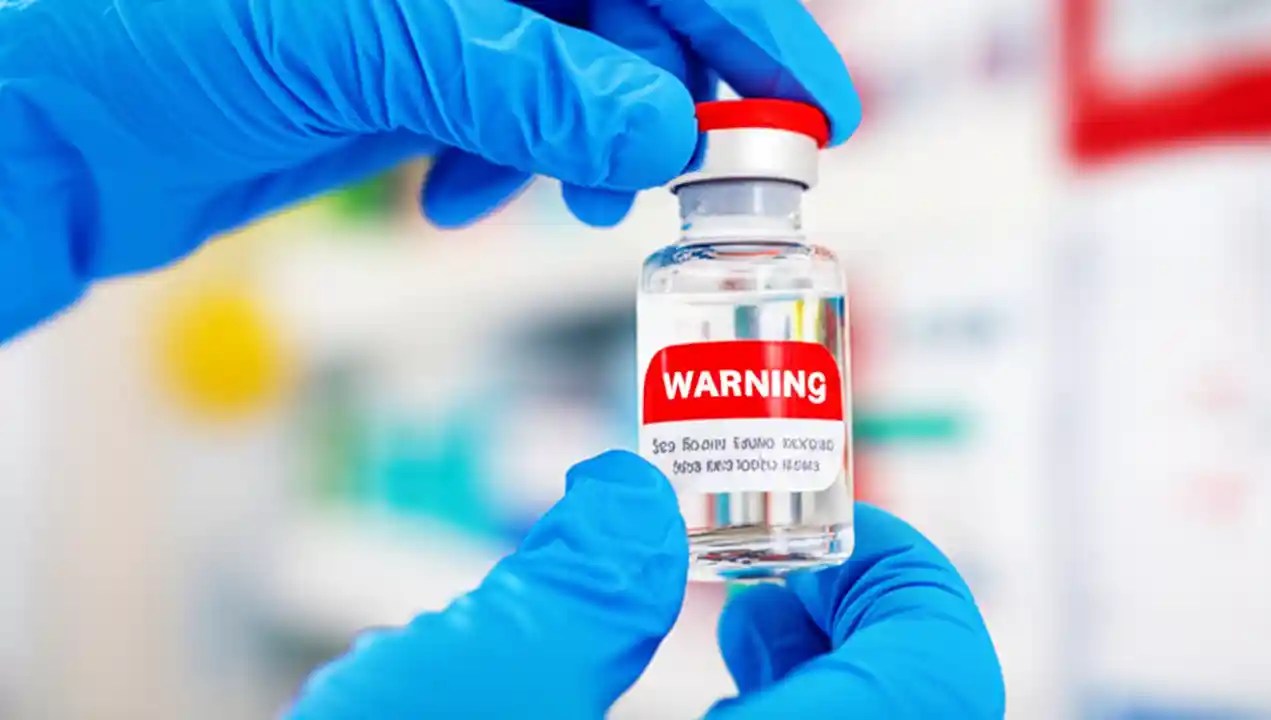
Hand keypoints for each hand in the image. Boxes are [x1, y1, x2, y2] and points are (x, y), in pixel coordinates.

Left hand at [0, 0, 858, 338]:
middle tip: (705, 172)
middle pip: (620, 3)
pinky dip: (510, 165)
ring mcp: (421, 13)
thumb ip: (512, 73)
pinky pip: (502, 117)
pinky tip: (462, 200)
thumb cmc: (119, 29)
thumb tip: (654, 123)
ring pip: (568, 66)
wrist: (14, 126)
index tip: (808, 102)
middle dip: (672, 87)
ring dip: (591, 138)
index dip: (739, 14)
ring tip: (576, 198)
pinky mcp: (392, 79)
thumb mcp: (344, 36)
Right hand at [288, 452, 1003, 717]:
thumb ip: (561, 593)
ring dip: (849, 687)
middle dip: (877, 629)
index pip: (936, 685)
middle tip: (790, 576)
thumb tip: (637, 501)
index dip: (906, 583)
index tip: (836, 531)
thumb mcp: (433, 714)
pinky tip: (716, 718)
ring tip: (757, 629)